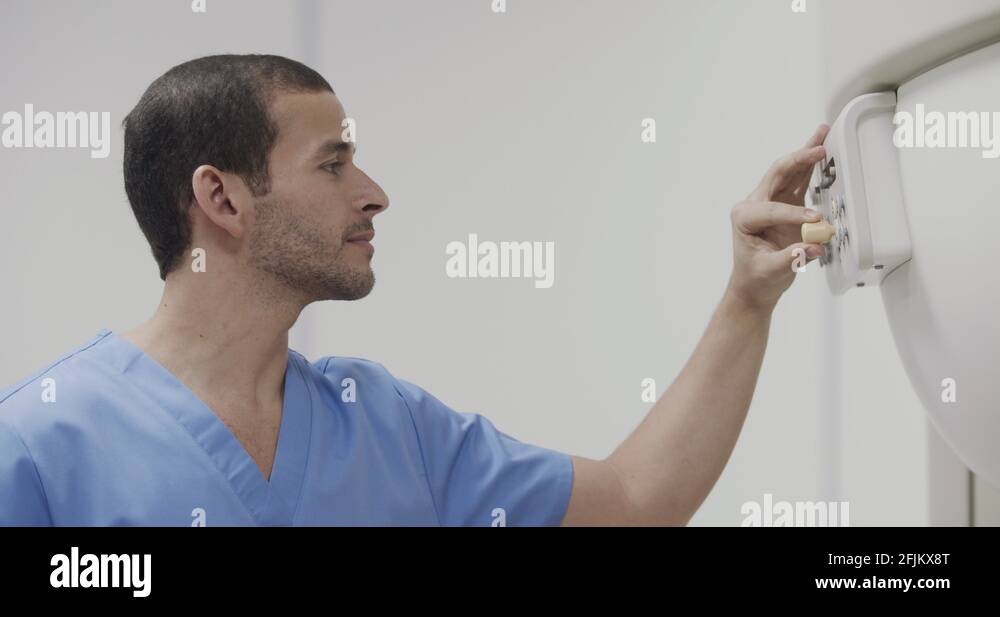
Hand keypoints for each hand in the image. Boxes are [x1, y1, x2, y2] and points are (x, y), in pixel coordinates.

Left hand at [726, 124, 829, 311]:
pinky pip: (799, 181)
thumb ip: (792, 258)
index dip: (794, 214)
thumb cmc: (756, 277)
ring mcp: (770, 201)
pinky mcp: (785, 204)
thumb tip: (814, 247)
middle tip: (819, 148)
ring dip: (806, 153)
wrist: (754, 284)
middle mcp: (755, 204)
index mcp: (744, 217)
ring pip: (788, 172)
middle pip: (777, 174)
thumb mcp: (772, 271)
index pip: (772, 209)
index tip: (815, 221)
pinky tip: (822, 152)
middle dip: (798, 159)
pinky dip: (811, 166)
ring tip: (822, 133)